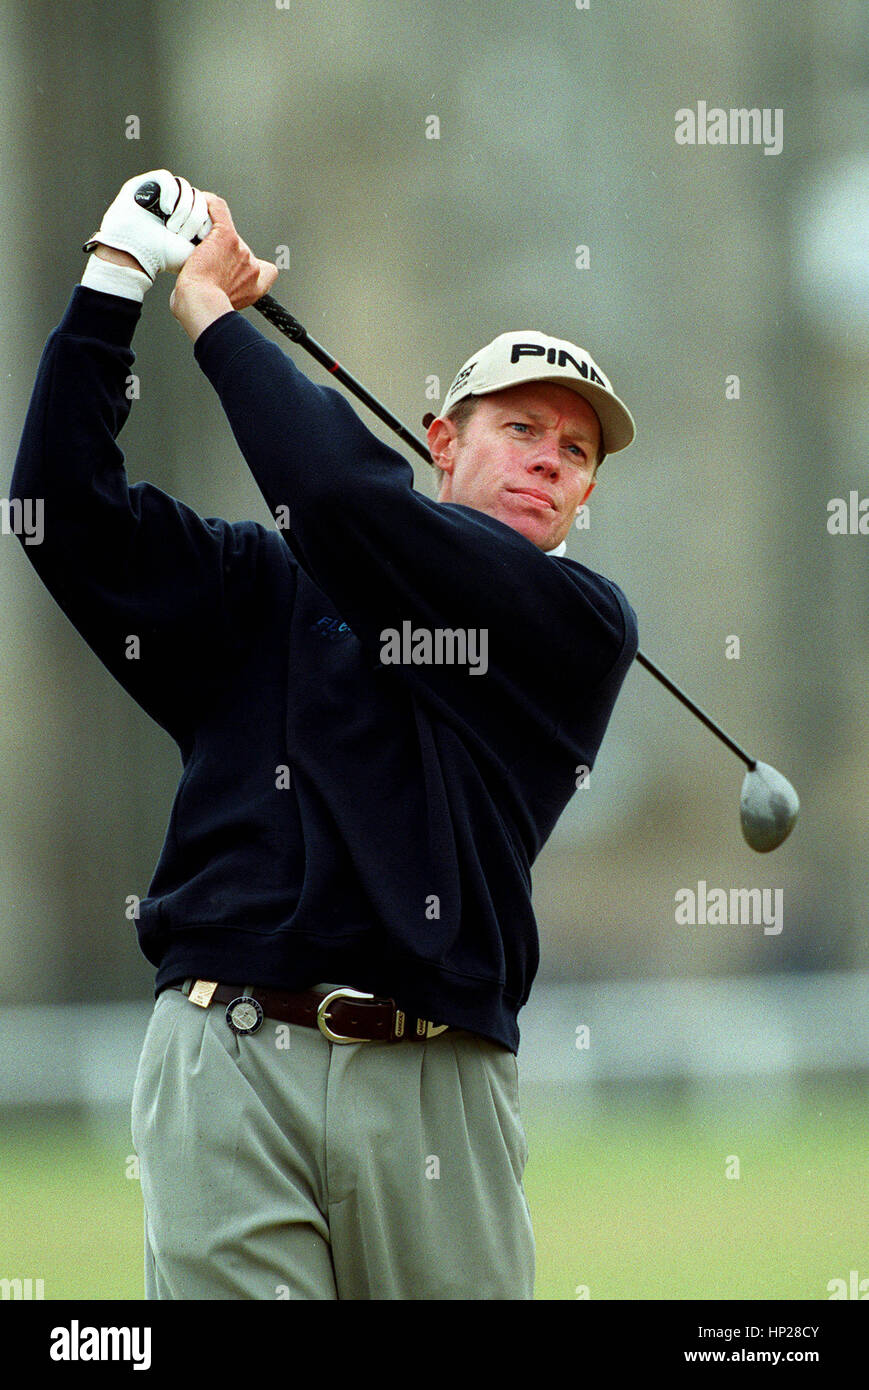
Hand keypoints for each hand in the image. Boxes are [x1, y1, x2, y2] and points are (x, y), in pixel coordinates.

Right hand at [83, 170, 210, 280]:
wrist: (136, 256)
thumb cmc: (165, 258)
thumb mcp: (197, 249)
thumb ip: (212, 236)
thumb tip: (227, 226)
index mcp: (187, 217)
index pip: (207, 206)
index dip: (206, 218)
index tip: (203, 237)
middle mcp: (174, 203)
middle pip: (198, 197)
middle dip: (196, 218)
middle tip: (184, 235)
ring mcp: (159, 193)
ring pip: (185, 188)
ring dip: (182, 210)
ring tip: (173, 228)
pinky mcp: (143, 184)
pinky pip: (166, 178)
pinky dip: (170, 193)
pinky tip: (166, 210)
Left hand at [170, 193, 278, 340]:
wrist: (200, 304)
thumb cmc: (202, 311)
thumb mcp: (219, 309)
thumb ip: (219, 297)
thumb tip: (199, 294)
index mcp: (257, 286)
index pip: (267, 271)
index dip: (250, 267)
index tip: (233, 270)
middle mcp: (253, 266)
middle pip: (240, 249)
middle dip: (222, 252)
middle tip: (201, 260)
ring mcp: (241, 249)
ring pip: (226, 231)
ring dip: (210, 234)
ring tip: (193, 244)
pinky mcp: (226, 235)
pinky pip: (219, 210)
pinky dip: (209, 204)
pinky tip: (200, 203)